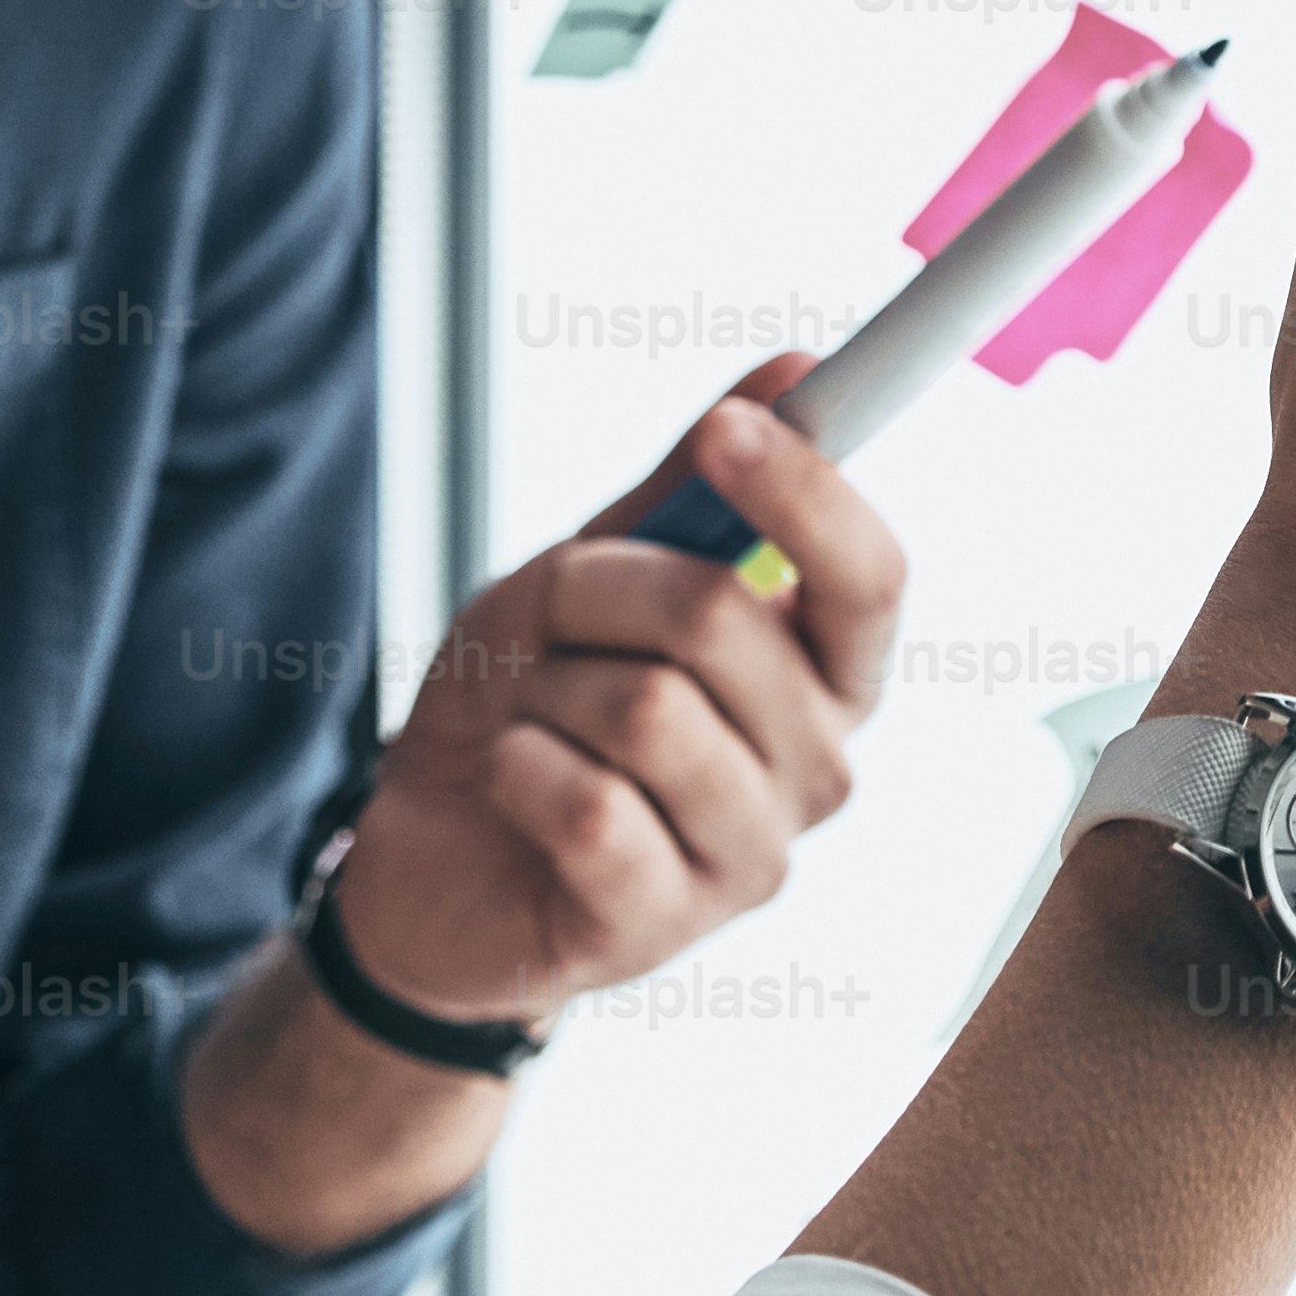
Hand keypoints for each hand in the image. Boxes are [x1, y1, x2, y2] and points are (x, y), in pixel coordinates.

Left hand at [323, 354, 905, 1031]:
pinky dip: (519, 767)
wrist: (426, 852)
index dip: (807, 492)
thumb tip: (798, 370)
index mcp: (823, 673)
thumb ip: (689, 491)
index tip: (728, 429)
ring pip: (649, 708)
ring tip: (532, 720)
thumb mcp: (591, 578)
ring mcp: (752, 857)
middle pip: (723, 619)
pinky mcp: (666, 925)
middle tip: (547, 629)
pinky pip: (589, 803)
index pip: (869, 576)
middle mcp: (815, 766)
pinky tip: (514, 785)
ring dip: (547, 688)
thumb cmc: (532, 707)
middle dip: (595, 594)